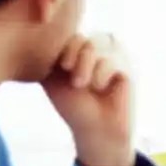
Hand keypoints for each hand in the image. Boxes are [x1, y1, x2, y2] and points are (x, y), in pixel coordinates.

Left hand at [42, 33, 134, 165]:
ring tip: (81, 83)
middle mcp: (102, 51)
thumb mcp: (52, 80)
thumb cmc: (74, 106)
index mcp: (82, 50)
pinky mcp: (129, 71)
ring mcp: (117, 59)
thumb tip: (36, 38)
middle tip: (70, 72)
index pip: (75, 35)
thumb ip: (46, 58)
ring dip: (88, 62)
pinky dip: (102, 72)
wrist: (94, 131)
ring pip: (104, 42)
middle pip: (89, 35)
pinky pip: (116, 59)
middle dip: (78, 53)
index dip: (67, 46)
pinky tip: (97, 86)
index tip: (62, 66)